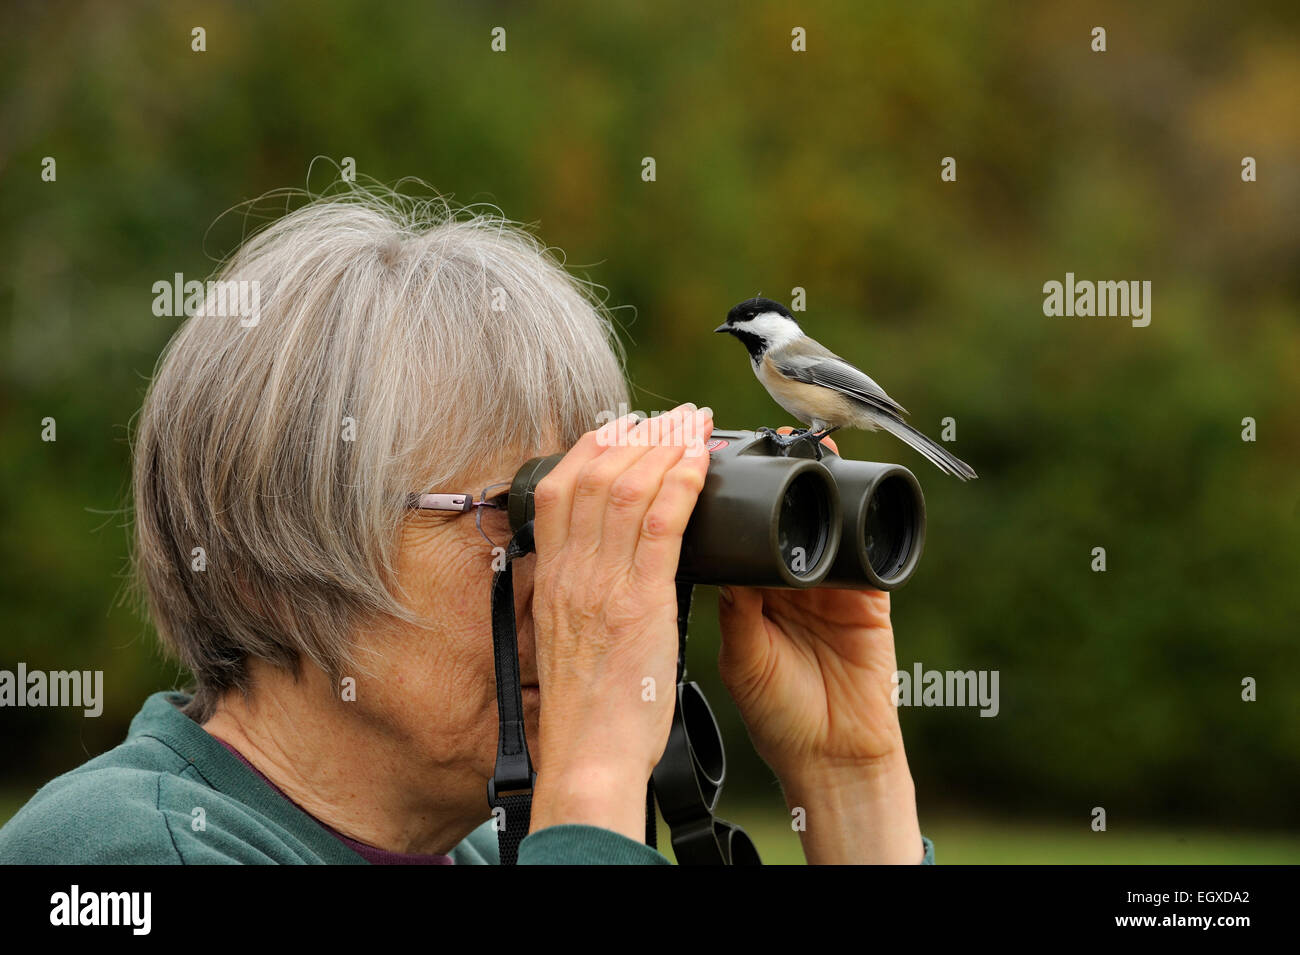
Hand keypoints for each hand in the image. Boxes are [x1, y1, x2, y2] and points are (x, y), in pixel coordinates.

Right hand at [527, 403, 713, 841]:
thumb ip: (582, 596)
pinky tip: (704, 460)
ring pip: (625, 485)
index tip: (625, 428)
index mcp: (551, 579)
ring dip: (665, 444)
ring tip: (695, 423)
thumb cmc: (588, 710)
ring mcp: (601, 583)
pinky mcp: (638, 601)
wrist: (588, 756)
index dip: (594, 446)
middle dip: (637, 432)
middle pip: (593, 473)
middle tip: (674, 415)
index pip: (559, 487)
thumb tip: (604, 568)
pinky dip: (682, 481)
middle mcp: (569, 571)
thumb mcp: (569, 640)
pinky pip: (659, 522)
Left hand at [716, 428, 923, 862]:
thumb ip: (736, 607)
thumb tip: (718, 555)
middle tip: (749, 440)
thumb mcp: (744, 656)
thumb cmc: (780, 713)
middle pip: (779, 510)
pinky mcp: (869, 591)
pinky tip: (844, 484)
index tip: (706, 467)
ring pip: (822, 514)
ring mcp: (832, 580)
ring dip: (812, 478)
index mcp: (753, 590)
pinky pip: (867, 542)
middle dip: (766, 475)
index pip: (737, 531)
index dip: (725, 502)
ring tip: (798, 445)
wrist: (833, 756)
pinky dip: (861, 510)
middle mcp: (791, 577)